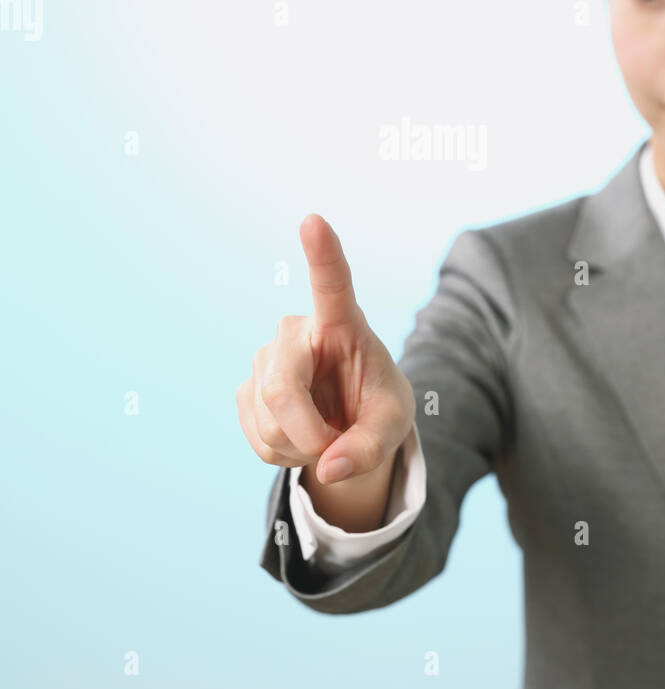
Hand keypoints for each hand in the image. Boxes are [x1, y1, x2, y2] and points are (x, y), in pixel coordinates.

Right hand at [236, 214, 415, 484]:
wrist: (348, 421)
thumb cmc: (377, 405)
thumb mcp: (394, 425)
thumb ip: (373, 448)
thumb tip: (330, 468)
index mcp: (342, 322)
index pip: (332, 282)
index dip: (321, 253)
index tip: (313, 220)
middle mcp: (296, 330)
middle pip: (283, 390)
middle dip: (310, 436)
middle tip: (336, 446)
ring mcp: (265, 357)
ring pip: (269, 421)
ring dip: (301, 448)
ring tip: (324, 434)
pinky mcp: (246, 387)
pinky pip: (258, 437)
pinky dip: (283, 454)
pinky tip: (298, 437)